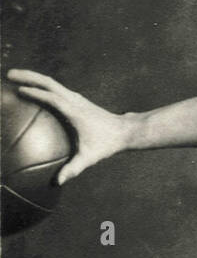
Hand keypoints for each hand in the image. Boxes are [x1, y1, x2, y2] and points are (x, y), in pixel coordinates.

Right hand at [6, 69, 129, 182]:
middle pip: (47, 81)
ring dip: (32, 76)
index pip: (52, 97)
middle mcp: (74, 99)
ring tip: (14, 76)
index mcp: (75, 111)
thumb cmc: (107, 144)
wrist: (123, 130)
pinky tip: (31, 86)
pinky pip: (54, 87)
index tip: (19, 90)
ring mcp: (74, 97)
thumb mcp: (89, 158)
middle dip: (27, 76)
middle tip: (8, 75)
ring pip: (50, 81)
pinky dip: (40, 83)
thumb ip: (73, 169)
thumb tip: (57, 182)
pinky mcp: (75, 98)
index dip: (36, 93)